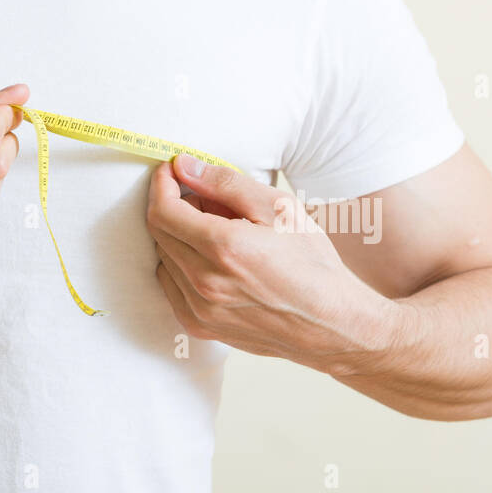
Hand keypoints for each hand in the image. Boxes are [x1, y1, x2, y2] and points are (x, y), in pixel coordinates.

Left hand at [146, 155, 396, 371]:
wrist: (332, 324)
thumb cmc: (312, 262)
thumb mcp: (278, 207)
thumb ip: (225, 183)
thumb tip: (183, 165)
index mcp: (224, 247)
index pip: (163, 210)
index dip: (161, 184)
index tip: (170, 171)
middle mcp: (205, 282)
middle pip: (159, 233)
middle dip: (172, 206)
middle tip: (203, 198)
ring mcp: (200, 309)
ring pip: (164, 257)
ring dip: (179, 237)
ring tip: (216, 231)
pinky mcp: (201, 327)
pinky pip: (171, 286)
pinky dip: (181, 265)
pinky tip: (212, 260)